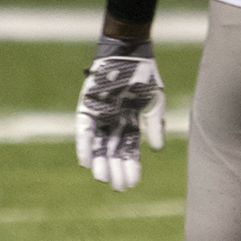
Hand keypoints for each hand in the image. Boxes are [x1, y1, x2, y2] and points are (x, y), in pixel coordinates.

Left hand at [75, 39, 165, 191]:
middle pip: (114, 151)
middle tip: (118, 188)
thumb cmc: (144, 74)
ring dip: (100, 161)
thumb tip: (157, 150)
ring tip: (103, 178)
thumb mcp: (154, 101)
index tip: (133, 183)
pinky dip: (85, 145)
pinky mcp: (86, 108)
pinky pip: (84, 130)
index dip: (131, 165)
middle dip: (117, 168)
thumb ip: (154, 124)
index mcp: (130, 121)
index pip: (130, 149)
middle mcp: (113, 122)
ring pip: (99, 144)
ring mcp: (99, 116)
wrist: (129, 52)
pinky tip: (86, 161)